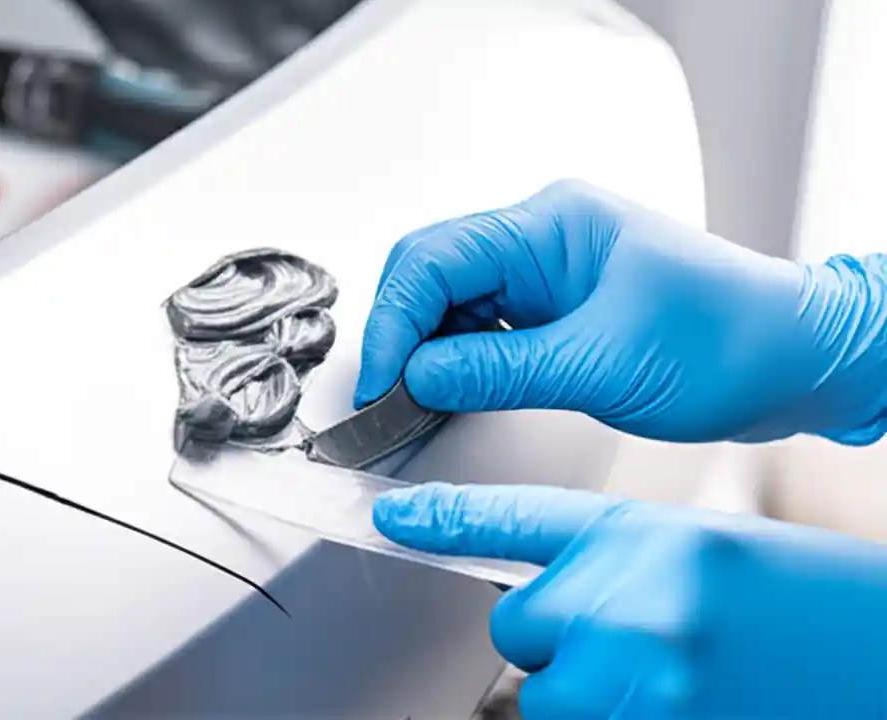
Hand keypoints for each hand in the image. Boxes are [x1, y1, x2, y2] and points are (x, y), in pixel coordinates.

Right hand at [356, 179, 886, 443]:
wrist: (795, 359)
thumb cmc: (729, 340)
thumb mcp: (601, 365)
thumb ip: (498, 371)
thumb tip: (418, 377)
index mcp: (552, 225)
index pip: (435, 258)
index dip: (394, 322)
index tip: (380, 383)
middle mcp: (542, 238)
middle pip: (432, 275)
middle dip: (400, 336)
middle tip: (384, 399)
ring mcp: (546, 272)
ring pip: (451, 303)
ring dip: (425, 352)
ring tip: (408, 405)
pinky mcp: (552, 308)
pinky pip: (481, 327)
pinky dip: (455, 362)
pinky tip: (445, 394)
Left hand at [374, 482, 886, 718]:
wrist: (868, 656)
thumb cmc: (786, 603)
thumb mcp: (691, 552)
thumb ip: (605, 564)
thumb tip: (536, 602)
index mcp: (641, 538)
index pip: (512, 519)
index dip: (441, 519)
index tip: (387, 517)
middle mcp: (626, 604)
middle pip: (520, 629)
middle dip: (559, 637)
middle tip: (636, 635)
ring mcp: (633, 682)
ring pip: (544, 695)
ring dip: (582, 692)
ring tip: (663, 675)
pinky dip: (607, 717)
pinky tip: (669, 699)